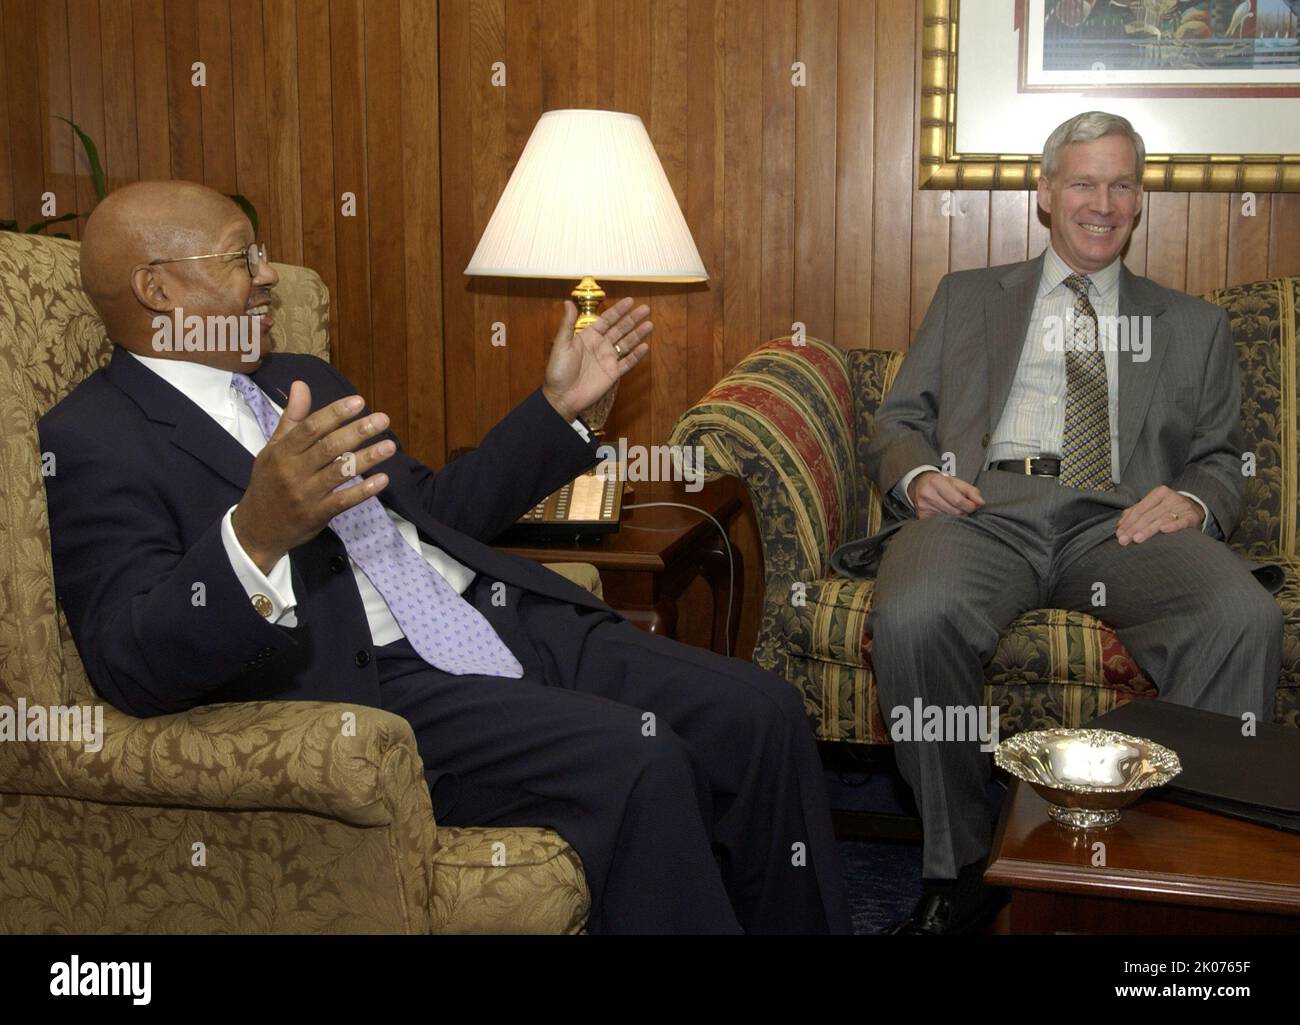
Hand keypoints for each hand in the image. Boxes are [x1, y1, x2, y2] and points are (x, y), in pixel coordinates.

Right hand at [231, 381, 394, 573]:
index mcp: (282, 452)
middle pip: (329, 447)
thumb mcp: (272, 449)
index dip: (335, 413)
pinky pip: (344, 501)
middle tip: (383, 419)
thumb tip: (301, 384)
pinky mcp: (317, 514)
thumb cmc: (268, 483)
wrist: (257, 528)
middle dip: (357, 431)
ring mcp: (306, 494)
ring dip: (367, 458)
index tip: (359, 402)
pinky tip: (382, 479)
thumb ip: (291, 419)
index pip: (311, 428)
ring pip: (340, 472)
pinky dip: (363, 490)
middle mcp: (293, 471)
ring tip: (390, 446)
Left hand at [542, 297, 651, 421]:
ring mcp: (608, 359)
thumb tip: (568, 302)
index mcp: (588, 336)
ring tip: (650, 325)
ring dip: (638, 334)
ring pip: (626, 344)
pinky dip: (636, 355)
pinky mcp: (613, 373)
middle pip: (620, 329)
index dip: (618, 310)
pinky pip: (627, 362)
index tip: (630, 301)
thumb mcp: (562, 344)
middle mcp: (600, 346)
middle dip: (632, 319)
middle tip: (646, 309)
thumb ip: (567, 324)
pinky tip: (645, 347)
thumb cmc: (558, 370)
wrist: (562, 396)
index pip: (607, 320)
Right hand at [908, 471, 984, 518]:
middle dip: (964, 511)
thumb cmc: (940, 483)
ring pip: (948, 518)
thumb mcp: (956, 482)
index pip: (958, 500)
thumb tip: (981, 503)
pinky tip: (945, 512)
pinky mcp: (921, 515)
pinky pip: (940, 522)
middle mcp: (928, 494)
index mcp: (937, 482)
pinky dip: (947, 519)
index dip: (969, 506)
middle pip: (954, 511)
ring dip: (956, 516)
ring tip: (954, 508)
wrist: (918, 484)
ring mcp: (923, 506)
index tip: (974, 506)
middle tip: (965, 508)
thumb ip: (971, 491)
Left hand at [1116, 485, 1202, 544]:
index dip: (1128, 522)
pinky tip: (1163, 530)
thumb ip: (1136, 512)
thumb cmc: (1169, 508)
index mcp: (1158, 493)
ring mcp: (1181, 507)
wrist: (1196, 508)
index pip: (1139, 509)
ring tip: (1137, 539)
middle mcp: (1170, 498)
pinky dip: (1172, 526)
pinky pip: (1180, 522)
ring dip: (1148, 530)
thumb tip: (1120, 524)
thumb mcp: (1154, 506)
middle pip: (1148, 515)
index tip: (1119, 533)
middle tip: (1124, 540)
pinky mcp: (1191, 517)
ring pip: (1161, 519)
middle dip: (1134, 529)